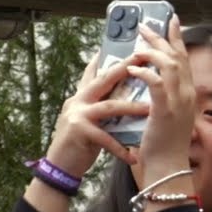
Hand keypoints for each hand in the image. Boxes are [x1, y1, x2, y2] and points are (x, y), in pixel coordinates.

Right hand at [44, 51, 149, 177]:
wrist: (60, 167)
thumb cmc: (80, 144)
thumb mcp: (91, 120)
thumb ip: (104, 107)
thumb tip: (125, 97)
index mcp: (82, 97)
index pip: (94, 72)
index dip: (106, 58)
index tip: (122, 44)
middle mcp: (78, 101)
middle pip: (104, 80)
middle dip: (124, 68)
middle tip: (143, 59)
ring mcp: (77, 115)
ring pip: (109, 107)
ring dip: (132, 107)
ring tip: (151, 109)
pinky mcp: (79, 132)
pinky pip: (105, 138)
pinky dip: (121, 148)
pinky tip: (134, 157)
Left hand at [122, 15, 194, 183]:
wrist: (167, 167)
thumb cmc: (163, 145)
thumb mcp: (167, 116)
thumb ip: (164, 97)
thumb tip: (150, 81)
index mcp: (188, 95)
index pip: (184, 60)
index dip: (177, 39)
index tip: (171, 22)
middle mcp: (187, 95)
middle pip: (177, 57)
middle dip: (161, 38)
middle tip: (145, 26)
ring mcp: (179, 102)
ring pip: (169, 65)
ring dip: (152, 51)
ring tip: (136, 46)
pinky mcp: (165, 111)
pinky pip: (156, 83)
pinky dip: (144, 73)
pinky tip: (132, 69)